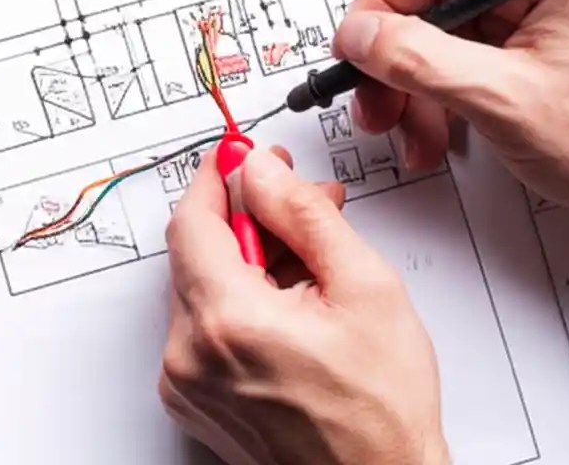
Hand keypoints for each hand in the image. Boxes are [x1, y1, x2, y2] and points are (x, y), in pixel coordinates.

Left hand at [159, 146, 448, 464]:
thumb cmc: (382, 411)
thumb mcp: (364, 288)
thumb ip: (306, 215)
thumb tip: (264, 171)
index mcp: (228, 323)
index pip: (193, 220)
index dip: (220, 179)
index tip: (243, 158)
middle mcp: (190, 356)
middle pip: (197, 253)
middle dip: (248, 219)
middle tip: (302, 206)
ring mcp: (185, 384)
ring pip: (202, 288)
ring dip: (247, 262)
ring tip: (311, 267)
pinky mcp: (192, 400)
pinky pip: (202, 328)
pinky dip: (238, 304)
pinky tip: (290, 306)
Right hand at [330, 0, 568, 272]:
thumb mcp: (500, 100)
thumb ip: (420, 58)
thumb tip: (361, 32)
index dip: (381, 7)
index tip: (351, 49)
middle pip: (435, 4)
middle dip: (397, 62)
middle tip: (373, 106)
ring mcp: (544, 14)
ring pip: (444, 38)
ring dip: (414, 89)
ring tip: (408, 135)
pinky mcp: (536, 48)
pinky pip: (466, 61)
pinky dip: (441, 98)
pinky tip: (436, 134)